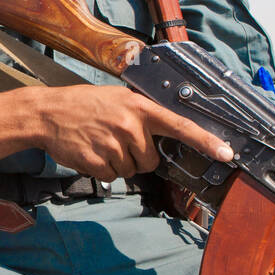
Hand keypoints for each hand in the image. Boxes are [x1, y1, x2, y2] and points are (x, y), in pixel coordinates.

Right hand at [34, 85, 232, 181]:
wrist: (48, 113)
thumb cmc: (84, 104)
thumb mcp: (117, 98)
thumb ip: (142, 114)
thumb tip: (164, 135)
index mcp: (139, 107)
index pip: (180, 126)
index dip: (205, 141)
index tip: (226, 153)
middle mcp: (130, 125)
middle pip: (150, 161)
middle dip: (136, 157)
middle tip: (115, 141)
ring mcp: (113, 144)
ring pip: (130, 170)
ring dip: (117, 163)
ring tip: (98, 143)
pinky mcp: (98, 161)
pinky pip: (111, 177)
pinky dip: (102, 169)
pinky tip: (89, 152)